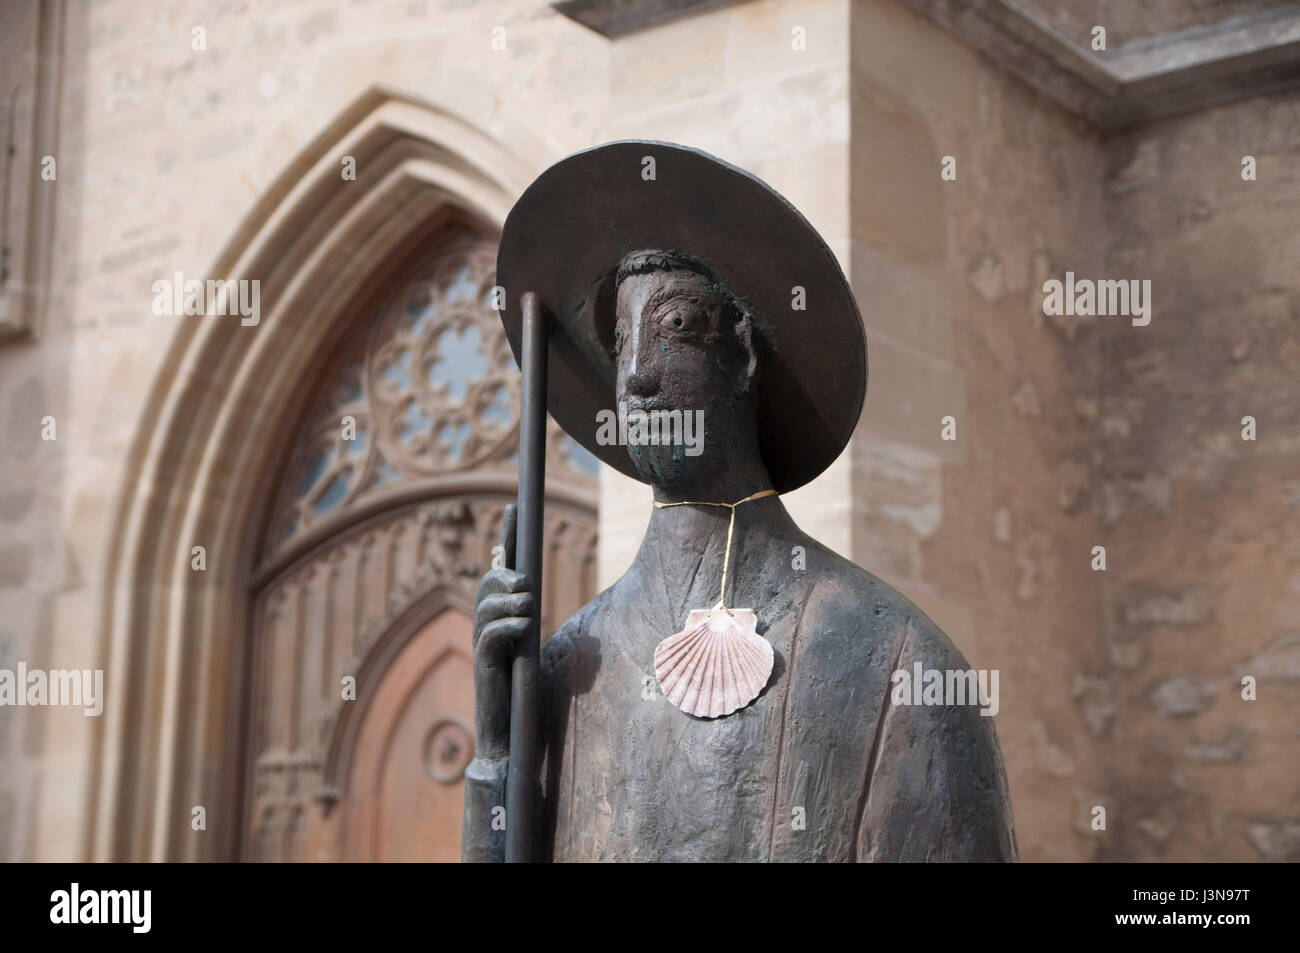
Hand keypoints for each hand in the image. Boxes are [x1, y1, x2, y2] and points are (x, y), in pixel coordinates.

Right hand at [472, 505, 533, 760]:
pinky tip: (525, 626)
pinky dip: (507, 626)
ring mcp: (485, 647)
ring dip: (509, 599)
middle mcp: (490, 626)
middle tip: (524, 580)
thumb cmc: (528, 690)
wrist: (513, 734)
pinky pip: (489, 637)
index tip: (514, 508)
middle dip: (504, 573)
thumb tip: (545, 598)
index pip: (502, 568)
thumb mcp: (541, 647)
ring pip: (486, 606)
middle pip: (489, 583)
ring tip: (528, 603)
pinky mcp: (485, 668)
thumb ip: (538, 620)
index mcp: (504, 616)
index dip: (507, 539)